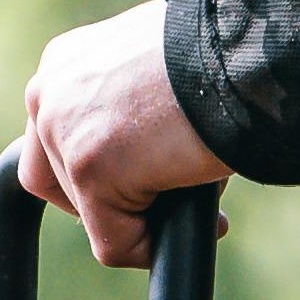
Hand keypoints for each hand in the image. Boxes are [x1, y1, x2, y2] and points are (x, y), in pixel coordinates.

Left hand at [19, 0, 227, 269]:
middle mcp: (50, 90)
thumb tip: (147, 143)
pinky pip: (114, 241)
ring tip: (194, 203)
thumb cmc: (225, 53)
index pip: (56, 136)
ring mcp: (64, 130)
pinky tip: (207, 224)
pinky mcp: (91, 168)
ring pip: (85, 208)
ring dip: (137, 217)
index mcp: (66, 61)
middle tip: (168, 196)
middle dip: (113, 196)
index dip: (100, 166)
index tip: (146, 175)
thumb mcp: (161, 65)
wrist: (249, 52)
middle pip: (58, 177)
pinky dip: (153, 247)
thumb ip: (133, 97)